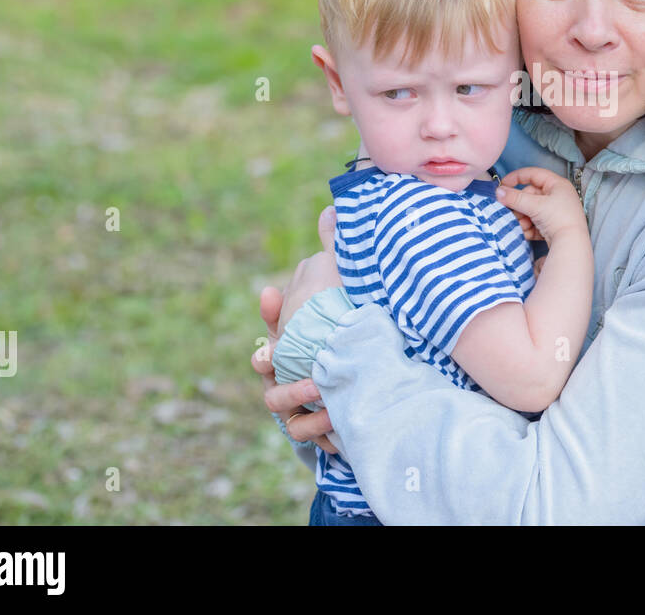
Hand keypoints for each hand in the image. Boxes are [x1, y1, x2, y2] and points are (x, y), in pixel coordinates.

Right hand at [251, 204, 340, 453]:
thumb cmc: (355, 338)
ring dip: (295, 397)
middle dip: (271, 362)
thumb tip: (333, 210)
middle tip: (281, 356)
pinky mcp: (315, 431)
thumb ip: (337, 256)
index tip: (274, 294)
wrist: (378, 394)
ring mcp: (298, 402)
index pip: (275, 325)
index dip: (272, 312)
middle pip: (266, 369)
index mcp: (298, 341)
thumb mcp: (349, 297)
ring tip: (322, 392)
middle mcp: (290, 371)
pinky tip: (335, 423)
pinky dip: (316, 430)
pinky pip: (302, 435)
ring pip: (278, 406)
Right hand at [495, 167, 587, 245]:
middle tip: (511, 212)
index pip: (533, 174)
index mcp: (557, 185)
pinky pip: (536, 223)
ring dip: (522, 218)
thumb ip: (515, 198)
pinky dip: (529, 227)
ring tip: (520, 225)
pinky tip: (526, 233)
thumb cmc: (558, 218)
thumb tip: (498, 192)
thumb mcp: (535, 205)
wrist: (572, 244)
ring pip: (531, 211)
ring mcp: (556, 212)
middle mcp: (558, 196)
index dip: (516, 178)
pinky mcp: (553, 226)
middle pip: (530, 196)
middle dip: (519, 206)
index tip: (502, 185)